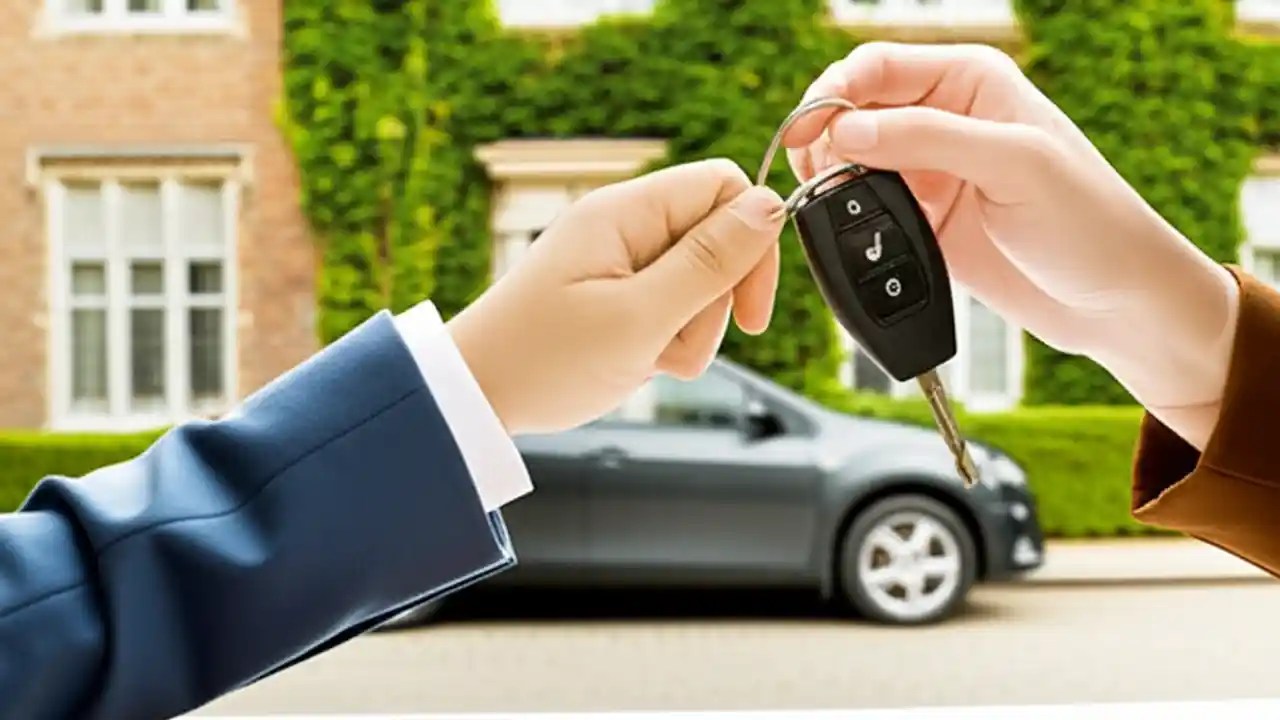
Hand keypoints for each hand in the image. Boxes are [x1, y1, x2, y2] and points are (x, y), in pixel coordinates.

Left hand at [447, 160, 784, 434]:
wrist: (476, 400)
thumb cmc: (542, 360)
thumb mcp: (640, 316)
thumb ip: (709, 262)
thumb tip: (768, 207)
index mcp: (625, 211)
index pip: (725, 186)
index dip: (753, 244)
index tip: (749, 312)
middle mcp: (623, 225)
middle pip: (716, 240)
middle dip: (713, 303)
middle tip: (671, 343)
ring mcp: (618, 260)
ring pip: (698, 282)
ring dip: (688, 331)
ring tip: (644, 356)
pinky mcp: (615, 293)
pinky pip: (670, 308)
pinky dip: (665, 340)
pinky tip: (635, 360)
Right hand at [784, 42, 1239, 446]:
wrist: (1116, 305)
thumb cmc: (1091, 222)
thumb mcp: (1014, 165)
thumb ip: (928, 139)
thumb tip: (846, 129)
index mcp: (971, 82)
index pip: (877, 66)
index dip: (833, 94)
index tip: (807, 132)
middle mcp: (945, 122)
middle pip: (853, 113)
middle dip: (823, 139)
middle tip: (816, 178)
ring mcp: (931, 175)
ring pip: (850, 164)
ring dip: (830, 184)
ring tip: (831, 209)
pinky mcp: (923, 225)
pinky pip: (864, 215)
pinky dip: (846, 225)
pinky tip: (851, 240)